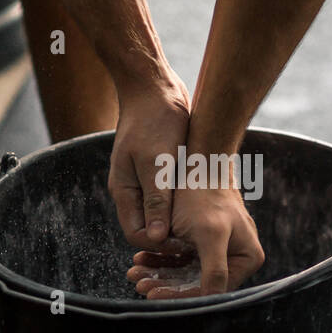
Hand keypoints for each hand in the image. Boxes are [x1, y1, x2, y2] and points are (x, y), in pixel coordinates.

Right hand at [108, 73, 191, 250]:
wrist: (156, 87)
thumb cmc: (154, 120)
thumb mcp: (157, 161)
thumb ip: (156, 199)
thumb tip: (156, 238)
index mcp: (124, 191)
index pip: (137, 235)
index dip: (161, 245)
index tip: (188, 244)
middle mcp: (133, 191)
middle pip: (150, 230)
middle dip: (173, 239)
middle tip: (201, 242)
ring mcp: (146, 182)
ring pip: (163, 217)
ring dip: (182, 225)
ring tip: (207, 229)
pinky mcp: (161, 173)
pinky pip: (172, 201)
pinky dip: (186, 208)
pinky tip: (207, 208)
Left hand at [126, 183, 264, 298]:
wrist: (197, 160)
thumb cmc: (204, 194)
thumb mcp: (209, 235)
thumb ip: (215, 270)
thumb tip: (214, 298)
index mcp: (248, 258)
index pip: (211, 289)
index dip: (180, 295)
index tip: (151, 294)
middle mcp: (238, 256)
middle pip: (196, 281)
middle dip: (164, 283)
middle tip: (137, 282)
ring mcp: (221, 249)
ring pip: (185, 271)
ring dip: (159, 273)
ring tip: (134, 272)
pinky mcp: (205, 241)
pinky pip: (182, 258)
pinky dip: (161, 260)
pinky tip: (141, 259)